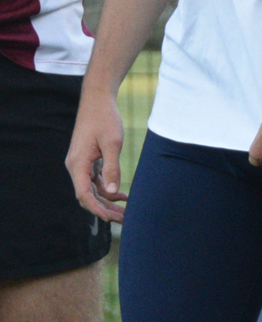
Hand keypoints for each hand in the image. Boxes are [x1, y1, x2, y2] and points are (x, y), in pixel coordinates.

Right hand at [65, 91, 126, 222]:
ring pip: (92, 189)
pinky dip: (107, 189)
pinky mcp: (88, 160)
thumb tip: (111, 192)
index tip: (111, 218)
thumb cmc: (105, 119)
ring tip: (125, 213)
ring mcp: (81, 164)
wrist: (97, 101)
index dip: (97, 208)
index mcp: (77, 164)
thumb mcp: (112, 143)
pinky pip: (95, 180)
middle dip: (105, 209)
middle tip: (125, 220)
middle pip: (88, 195)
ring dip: (107, 202)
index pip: (83, 194)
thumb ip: (112, 167)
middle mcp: (76, 166)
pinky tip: (122, 196)